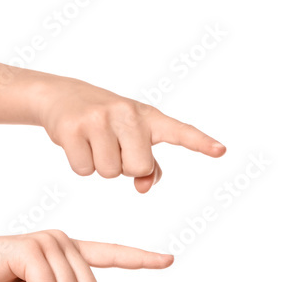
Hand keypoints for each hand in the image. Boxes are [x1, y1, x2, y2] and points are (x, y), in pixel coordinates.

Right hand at [35, 76, 224, 192]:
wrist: (60, 95)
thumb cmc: (107, 122)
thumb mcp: (133, 135)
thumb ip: (148, 165)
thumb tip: (143, 186)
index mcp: (149, 117)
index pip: (180, 132)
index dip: (201, 143)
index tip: (221, 151)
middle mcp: (128, 114)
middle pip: (138, 167)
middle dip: (126, 167)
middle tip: (114, 146)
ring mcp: (100, 118)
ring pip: (110, 173)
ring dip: (101, 166)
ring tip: (95, 142)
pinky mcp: (73, 127)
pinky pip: (84, 169)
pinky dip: (81, 165)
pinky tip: (77, 143)